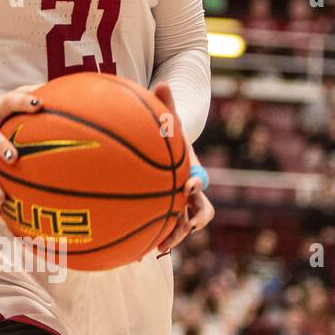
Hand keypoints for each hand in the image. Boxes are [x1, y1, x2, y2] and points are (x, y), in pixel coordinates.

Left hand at [153, 82, 213, 255]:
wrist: (165, 153)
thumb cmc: (163, 137)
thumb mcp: (164, 121)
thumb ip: (164, 105)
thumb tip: (161, 82)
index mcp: (191, 174)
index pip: (200, 184)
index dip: (196, 186)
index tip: (187, 184)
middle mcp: (189, 195)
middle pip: (198, 215)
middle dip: (187, 224)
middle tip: (176, 232)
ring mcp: (178, 208)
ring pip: (181, 228)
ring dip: (171, 238)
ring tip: (155, 249)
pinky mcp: (164, 215)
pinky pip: (161, 231)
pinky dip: (151, 239)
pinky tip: (133, 252)